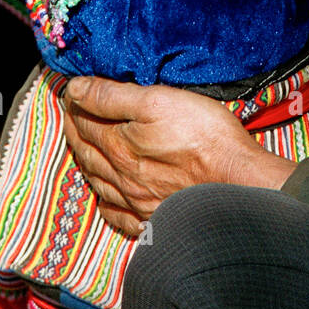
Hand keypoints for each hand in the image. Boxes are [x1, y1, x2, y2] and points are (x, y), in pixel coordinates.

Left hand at [62, 77, 293, 236]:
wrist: (238, 183)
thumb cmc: (203, 136)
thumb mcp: (158, 100)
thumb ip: (112, 96)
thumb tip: (75, 90)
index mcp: (118, 146)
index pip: (85, 122)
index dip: (76, 105)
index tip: (71, 93)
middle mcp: (121, 177)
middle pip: (87, 152)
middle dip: (75, 132)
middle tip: (71, 117)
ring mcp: (136, 201)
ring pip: (98, 182)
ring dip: (86, 163)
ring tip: (81, 149)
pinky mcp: (154, 218)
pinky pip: (119, 216)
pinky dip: (106, 204)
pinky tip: (107, 199)